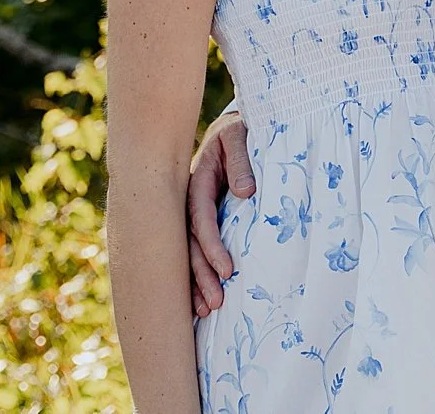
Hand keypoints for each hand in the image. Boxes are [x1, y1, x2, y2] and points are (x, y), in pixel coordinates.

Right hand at [187, 109, 256, 317]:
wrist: (235, 125)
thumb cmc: (241, 130)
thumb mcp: (239, 135)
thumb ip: (242, 160)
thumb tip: (246, 192)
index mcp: (198, 179)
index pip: (200, 217)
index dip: (211, 244)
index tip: (228, 270)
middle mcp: (191, 199)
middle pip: (190, 242)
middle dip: (200, 274)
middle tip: (215, 303)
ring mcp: (193, 211)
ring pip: (188, 251)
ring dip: (195, 282)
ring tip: (207, 311)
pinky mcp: (202, 219)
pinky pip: (195, 249)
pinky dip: (196, 274)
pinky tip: (199, 302)